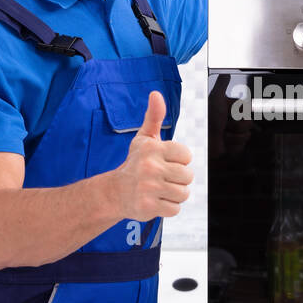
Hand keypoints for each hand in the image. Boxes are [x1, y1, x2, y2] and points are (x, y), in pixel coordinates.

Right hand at [111, 91, 192, 220]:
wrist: (114, 192)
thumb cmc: (135, 163)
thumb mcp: (144, 139)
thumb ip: (154, 117)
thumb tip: (156, 94)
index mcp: (152, 148)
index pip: (187, 155)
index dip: (179, 160)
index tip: (166, 161)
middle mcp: (150, 167)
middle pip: (188, 176)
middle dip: (179, 179)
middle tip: (163, 178)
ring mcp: (148, 188)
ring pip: (183, 193)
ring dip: (175, 194)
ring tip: (160, 189)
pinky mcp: (148, 207)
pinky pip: (175, 209)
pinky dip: (168, 207)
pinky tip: (156, 201)